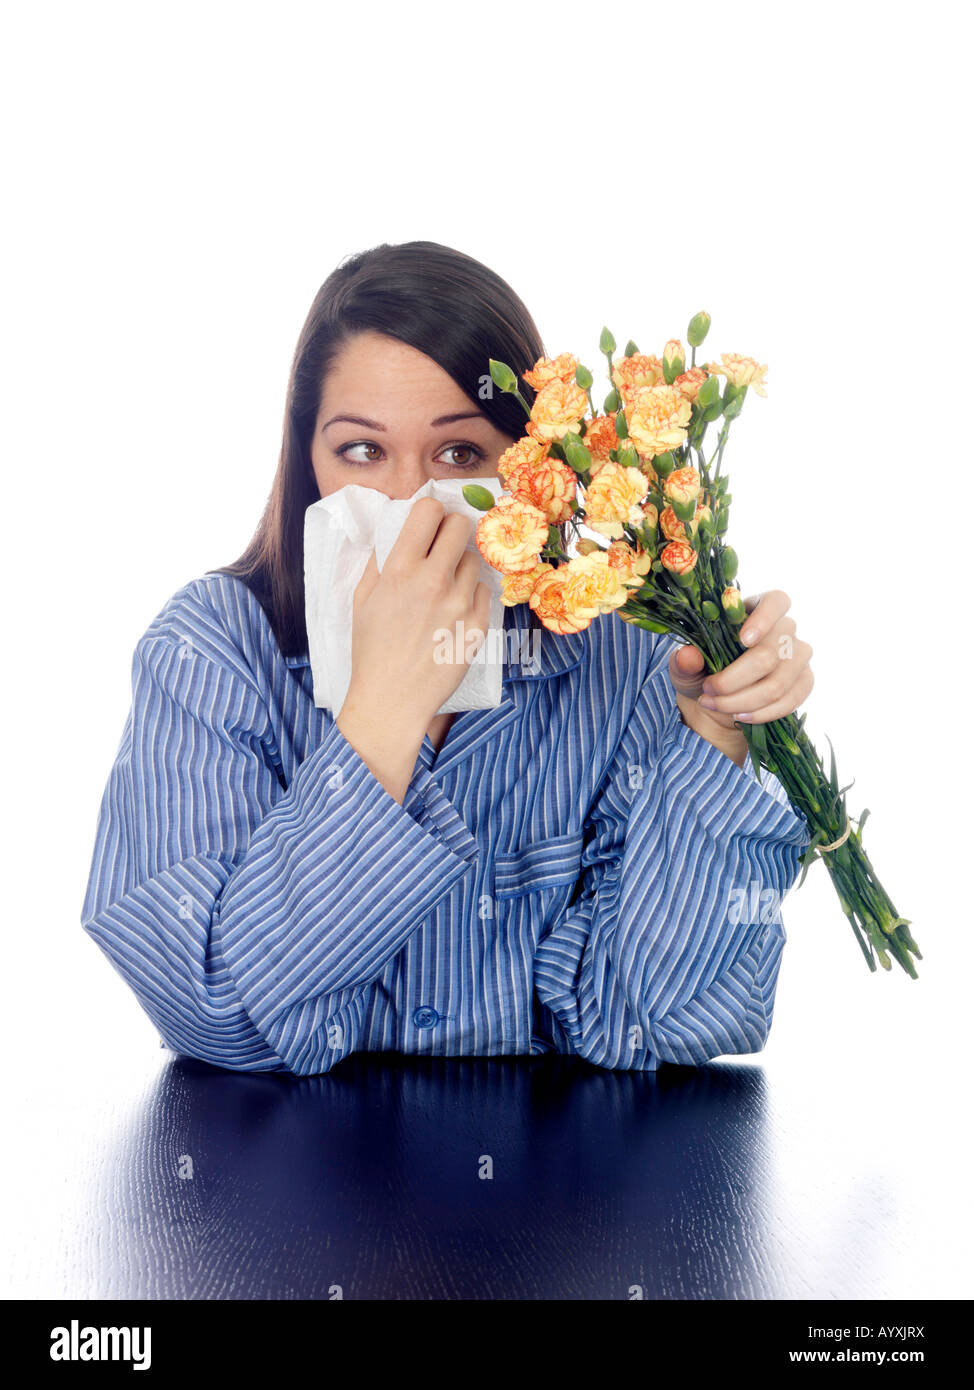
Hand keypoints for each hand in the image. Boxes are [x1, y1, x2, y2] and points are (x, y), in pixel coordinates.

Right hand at [344, 497, 491, 730]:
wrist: (392, 699)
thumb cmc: (371, 651)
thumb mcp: (362, 599)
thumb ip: (380, 561)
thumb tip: (396, 532)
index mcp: (400, 569)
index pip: (430, 510)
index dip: (431, 512)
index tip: (429, 524)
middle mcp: (433, 580)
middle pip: (461, 525)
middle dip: (452, 530)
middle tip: (444, 546)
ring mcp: (459, 602)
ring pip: (474, 560)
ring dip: (461, 566)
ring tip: (444, 588)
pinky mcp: (477, 625)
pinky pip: (482, 592)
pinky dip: (470, 596)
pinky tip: (453, 612)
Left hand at [667, 589, 813, 765]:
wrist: (716, 704)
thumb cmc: (702, 673)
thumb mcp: (685, 667)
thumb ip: (684, 661)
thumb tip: (687, 656)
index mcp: (756, 609)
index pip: (776, 601)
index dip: (764, 619)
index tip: (742, 640)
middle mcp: (784, 629)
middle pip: (771, 653)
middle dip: (734, 679)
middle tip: (708, 690)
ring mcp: (798, 655)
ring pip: (779, 682)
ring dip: (743, 700)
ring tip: (716, 705)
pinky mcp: (804, 682)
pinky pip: (790, 700)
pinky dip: (761, 713)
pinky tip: (739, 716)